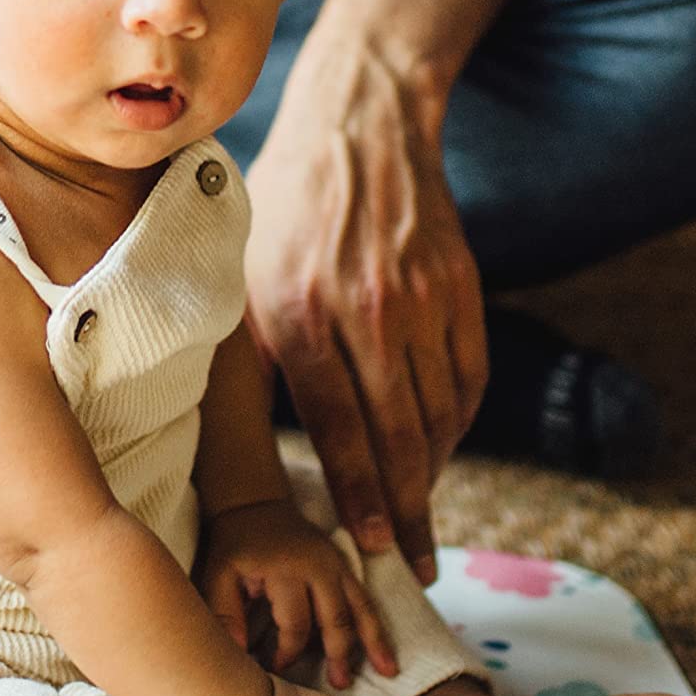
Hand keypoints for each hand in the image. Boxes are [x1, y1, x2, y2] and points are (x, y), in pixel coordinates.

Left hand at [195, 498, 395, 689]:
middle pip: (335, 619)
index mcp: (286, 570)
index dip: (288, 653)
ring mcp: (337, 565)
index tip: (277, 671)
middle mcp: (319, 567)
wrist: (254, 506)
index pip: (295, 624)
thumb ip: (225, 614)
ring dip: (373, 642)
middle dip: (339, 655)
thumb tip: (238, 655)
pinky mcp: (346, 565)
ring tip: (387, 673)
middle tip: (340, 686)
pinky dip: (376, 625)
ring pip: (361, 608)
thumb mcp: (218, 576)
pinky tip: (387, 650)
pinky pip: (366, 599)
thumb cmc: (233, 547)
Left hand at [244, 16, 486, 585]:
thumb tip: (225, 437)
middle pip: (400, 436)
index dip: (360, 494)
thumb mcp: (240, 277)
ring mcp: (424, 301)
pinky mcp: (463, 289)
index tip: (368, 548)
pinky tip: (437, 454)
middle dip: (406, 512)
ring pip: (443, 414)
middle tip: (411, 568)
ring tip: (418, 523)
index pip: (340, 427)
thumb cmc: (280, 212)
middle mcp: (367, 311)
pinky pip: (470, 379)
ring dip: (432, 476)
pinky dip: (457, 426)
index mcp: (301, 314)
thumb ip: (243, 355)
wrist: (361, 127)